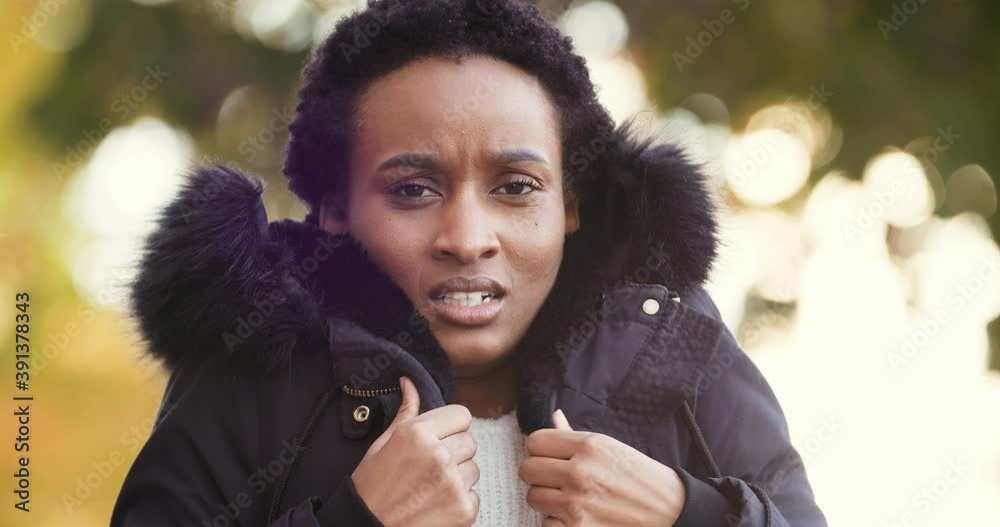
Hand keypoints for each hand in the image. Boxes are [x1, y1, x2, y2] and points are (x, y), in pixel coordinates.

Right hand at [351, 376, 479, 526]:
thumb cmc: (371, 485)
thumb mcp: (383, 443)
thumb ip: (406, 412)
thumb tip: (410, 382)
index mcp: (418, 433)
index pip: (462, 415)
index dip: (450, 426)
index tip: (438, 438)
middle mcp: (439, 455)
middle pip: (470, 441)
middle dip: (454, 451)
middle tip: (430, 466)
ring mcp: (453, 483)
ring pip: (473, 467)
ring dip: (458, 475)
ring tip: (431, 486)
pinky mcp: (464, 509)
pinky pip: (474, 494)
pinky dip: (459, 500)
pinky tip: (436, 504)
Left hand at [519, 409, 685, 525]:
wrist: (670, 511)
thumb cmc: (640, 477)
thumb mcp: (610, 447)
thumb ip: (575, 435)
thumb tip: (554, 417)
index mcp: (588, 446)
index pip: (534, 441)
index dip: (539, 450)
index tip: (549, 457)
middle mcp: (580, 472)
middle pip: (527, 469)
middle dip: (539, 474)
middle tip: (555, 478)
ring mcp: (577, 504)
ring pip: (533, 497)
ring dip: (547, 499)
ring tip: (568, 497)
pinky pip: (546, 523)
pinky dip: (558, 522)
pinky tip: (577, 516)